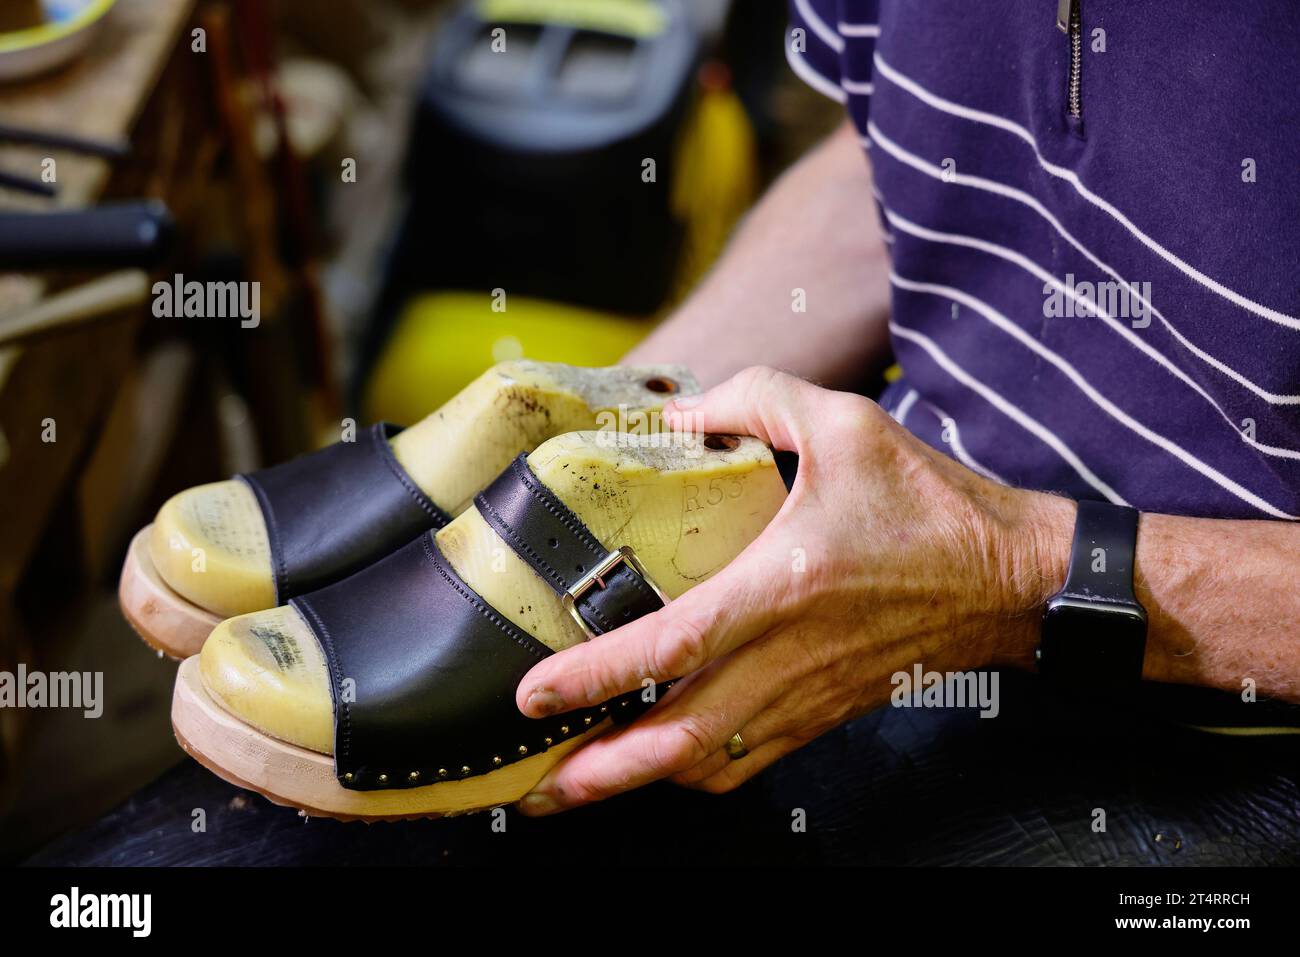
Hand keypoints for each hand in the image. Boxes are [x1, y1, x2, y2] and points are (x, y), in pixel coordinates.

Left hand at [514, 366, 1072, 815]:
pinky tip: (655, 766)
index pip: (674, 645)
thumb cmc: (933, 506)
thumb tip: (683, 414)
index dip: (596, 677)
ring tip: (573, 787)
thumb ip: (758, 400)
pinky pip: (747, 765)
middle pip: (677, 741)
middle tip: (530, 789)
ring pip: (706, 767)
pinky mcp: (823, 714)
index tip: (534, 695)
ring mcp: (806, 697)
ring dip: (635, 783)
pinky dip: (690, 774)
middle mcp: (788, 657)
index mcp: (786, 586)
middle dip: (597, 774)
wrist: (1012, 581)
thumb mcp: (848, 425)